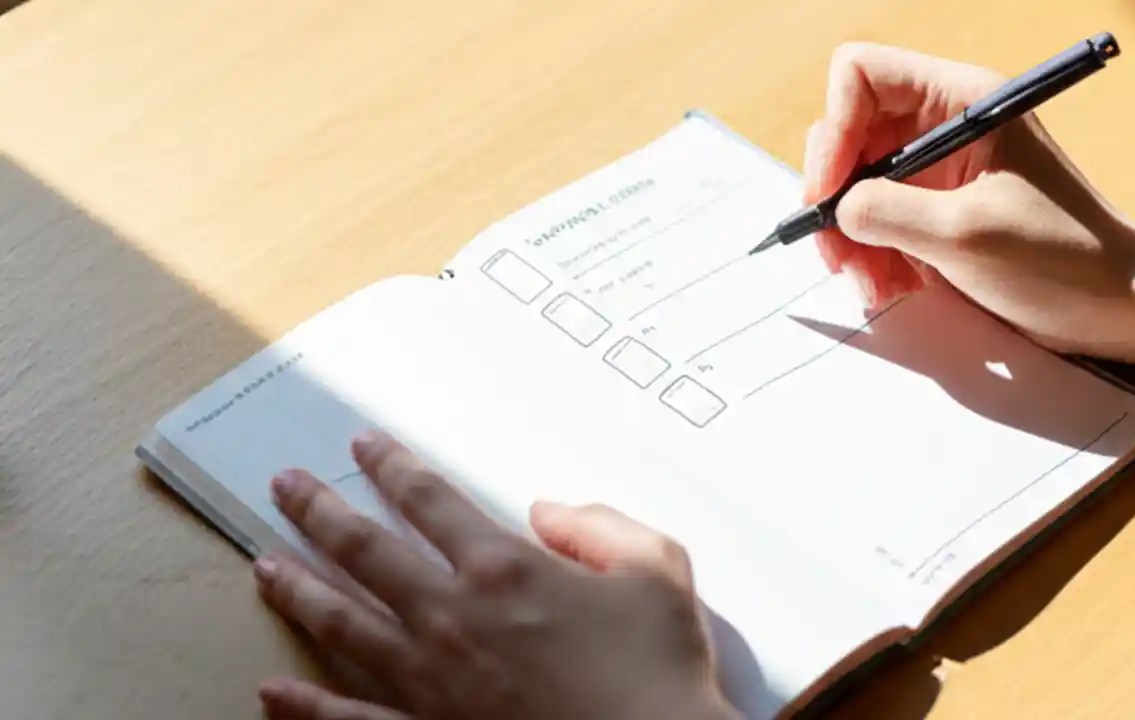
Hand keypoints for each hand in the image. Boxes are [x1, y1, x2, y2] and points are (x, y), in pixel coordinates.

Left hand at [252, 431, 736, 719]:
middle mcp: (453, 618)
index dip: (392, 465)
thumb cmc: (658, 675)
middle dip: (320, 511)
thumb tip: (551, 511)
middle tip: (286, 486)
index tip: (363, 444)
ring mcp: (431, 681)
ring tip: (264, 564)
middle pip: (365, 550)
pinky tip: (273, 689)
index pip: (429, 500)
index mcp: (504, 570)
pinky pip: (351, 718)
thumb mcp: (657, 572)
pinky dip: (306, 706)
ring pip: (342, 623)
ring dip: (299, 589)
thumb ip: (602, 527)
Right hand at [806, 42, 1134, 353]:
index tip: (831, 194)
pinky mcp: (934, 211)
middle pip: (848, 135)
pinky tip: (892, 287)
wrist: (1115, 304)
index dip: (835, 130)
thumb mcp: (965, 234)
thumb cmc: (1062, 257)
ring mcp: (936, 169)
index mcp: (960, 101)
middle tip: (839, 254)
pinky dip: (872, 256)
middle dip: (836, 198)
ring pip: (855, 185)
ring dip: (851, 239)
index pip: (862, 77)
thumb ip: (888, 212)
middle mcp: (942, 125)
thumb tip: (836, 209)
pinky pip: (875, 221)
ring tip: (875, 285)